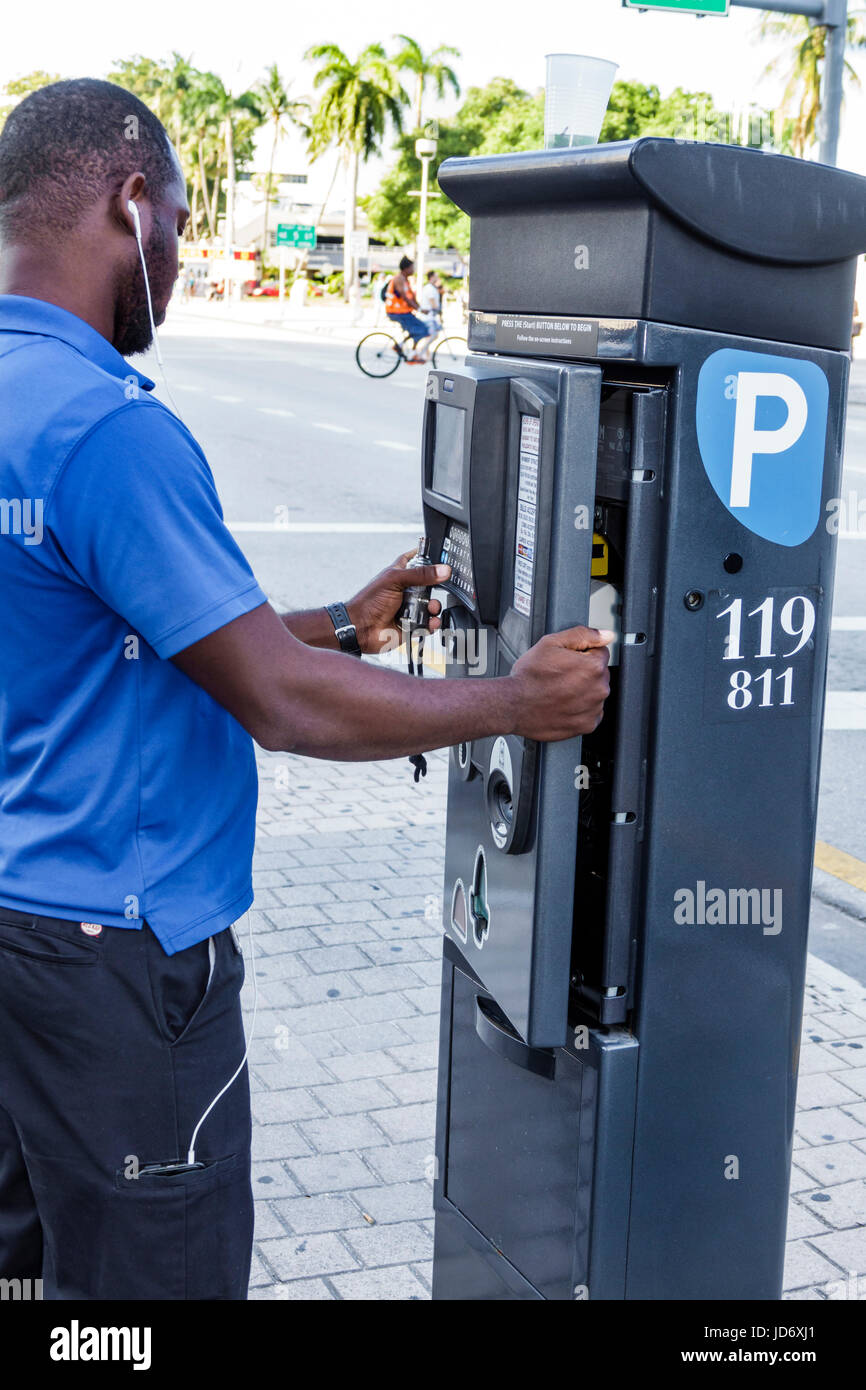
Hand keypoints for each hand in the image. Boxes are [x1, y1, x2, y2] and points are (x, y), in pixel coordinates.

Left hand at [346, 548, 450, 654]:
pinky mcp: (412, 625)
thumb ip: (420, 574)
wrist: (360, 628)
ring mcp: (409, 608)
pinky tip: (430, 622)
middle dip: (435, 588)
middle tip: (433, 591)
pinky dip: (432, 623)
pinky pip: (428, 624)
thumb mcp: (395, 580)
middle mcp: (406, 591)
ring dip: (434, 607)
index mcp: (400, 575)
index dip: (426, 557)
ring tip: (430, 609)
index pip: (415, 560)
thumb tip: (442, 570)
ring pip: (431, 606)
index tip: (439, 558)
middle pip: (429, 586)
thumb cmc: (369, 602)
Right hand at [510, 626, 613, 740]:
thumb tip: (605, 635)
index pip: (600, 652)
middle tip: (560, 676)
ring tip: (559, 691)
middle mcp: (598, 689)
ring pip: (594, 693)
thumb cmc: (529, 677)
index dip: (583, 653)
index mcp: (593, 666)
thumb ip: (582, 635)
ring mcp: (593, 709)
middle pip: (599, 674)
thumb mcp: (551, 643)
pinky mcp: (586, 725)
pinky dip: (580, 709)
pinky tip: (563, 704)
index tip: (568, 660)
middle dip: (584, 672)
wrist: (513, 704)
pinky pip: (591, 713)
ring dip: (583, 691)